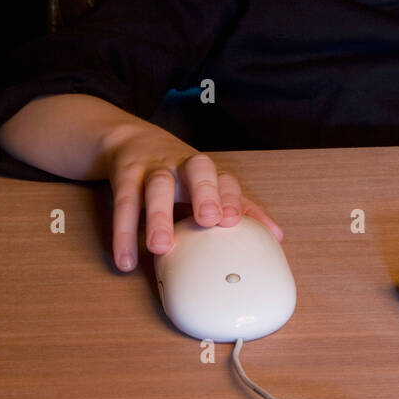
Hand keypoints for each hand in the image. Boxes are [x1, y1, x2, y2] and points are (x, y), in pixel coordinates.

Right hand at [102, 121, 283, 271]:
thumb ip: (238, 208)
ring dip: (159, 215)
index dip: (230, 197)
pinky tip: (126, 259)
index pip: (224, 178)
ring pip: (157, 185)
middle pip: (197, 169)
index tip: (233, 221)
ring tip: (160, 247)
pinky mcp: (125, 175)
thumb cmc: (178, 172)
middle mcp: (182, 165)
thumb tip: (275, 236)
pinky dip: (124, 233)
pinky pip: (123, 203)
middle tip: (207, 220)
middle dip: (204, 193)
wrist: (129, 139)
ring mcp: (152, 167)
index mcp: (205, 171)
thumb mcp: (207, 185)